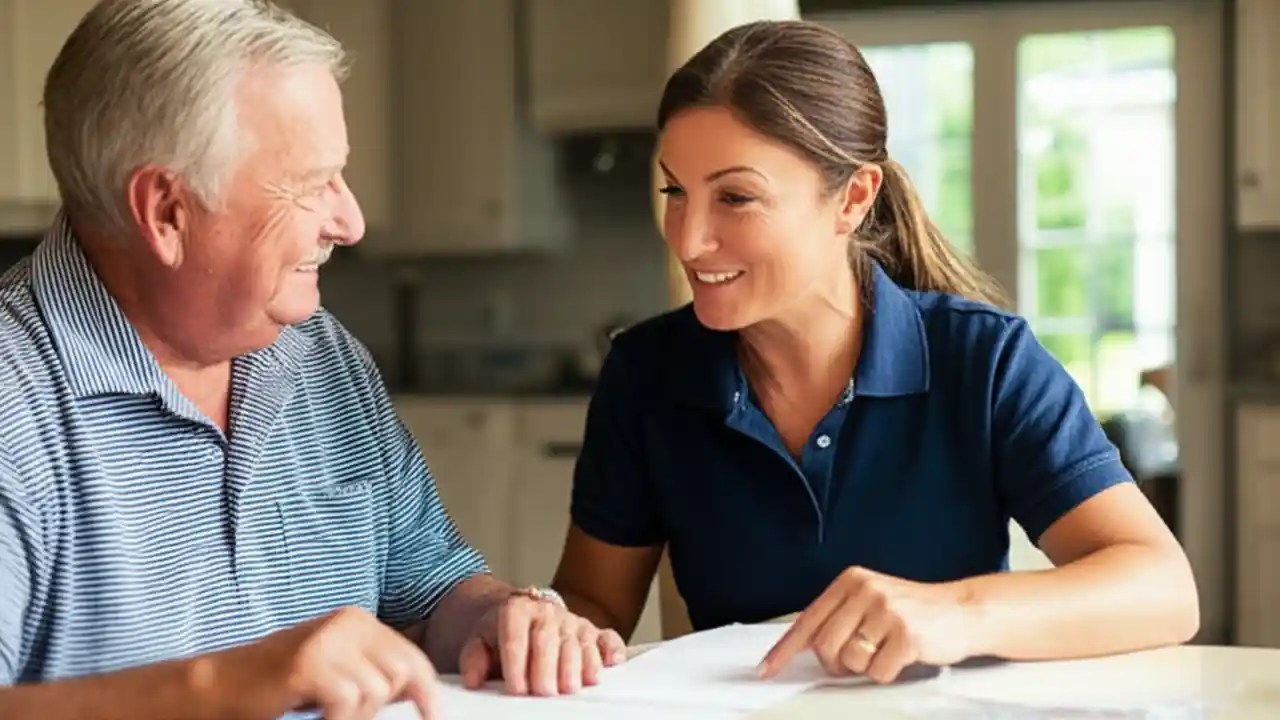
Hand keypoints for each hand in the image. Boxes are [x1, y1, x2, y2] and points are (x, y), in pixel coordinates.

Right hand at [198, 606, 439, 719]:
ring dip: (356, 716)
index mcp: (358, 621)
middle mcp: (347, 623)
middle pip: (401, 673)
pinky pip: (348, 702)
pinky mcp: (309, 664)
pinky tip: (316, 717)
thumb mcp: (336, 669)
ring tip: (326, 714)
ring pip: (376, 692)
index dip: (426, 691)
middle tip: (350, 716)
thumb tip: (418, 693)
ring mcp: (327, 641)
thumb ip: (373, 671)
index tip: (433, 715)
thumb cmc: (280, 683)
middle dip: (385, 704)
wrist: (221, 685)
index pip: (412, 657)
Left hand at [458, 592, 627, 695]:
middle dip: (547, 667)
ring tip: (572, 686)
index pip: (515, 636)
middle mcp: (547, 613)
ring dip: (577, 664)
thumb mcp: (479, 640)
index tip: (516, 688)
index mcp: (517, 610)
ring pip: (578, 641)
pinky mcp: (592, 632)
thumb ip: (473, 657)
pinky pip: (607, 638)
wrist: (520, 615)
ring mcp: (572, 622)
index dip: (516, 663)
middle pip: (548, 639)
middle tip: (545, 692)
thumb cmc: (500, 633)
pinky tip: (611, 663)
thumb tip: (473, 678)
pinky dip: (612, 650)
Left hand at [759, 567, 973, 683]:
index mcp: (850, 581)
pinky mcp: (906, 633)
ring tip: (886, 651)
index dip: (784, 649)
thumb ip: (839, 619)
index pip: (808, 620)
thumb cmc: (912, 614)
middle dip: (837, 664)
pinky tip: (905, 655)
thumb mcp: (871, 604)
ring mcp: (886, 610)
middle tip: (859, 660)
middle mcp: (865, 590)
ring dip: (866, 667)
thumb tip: (802, 649)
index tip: (766, 669)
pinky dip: (889, 673)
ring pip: (850, 660)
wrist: (962, 612)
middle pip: (824, 645)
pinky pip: (878, 671)